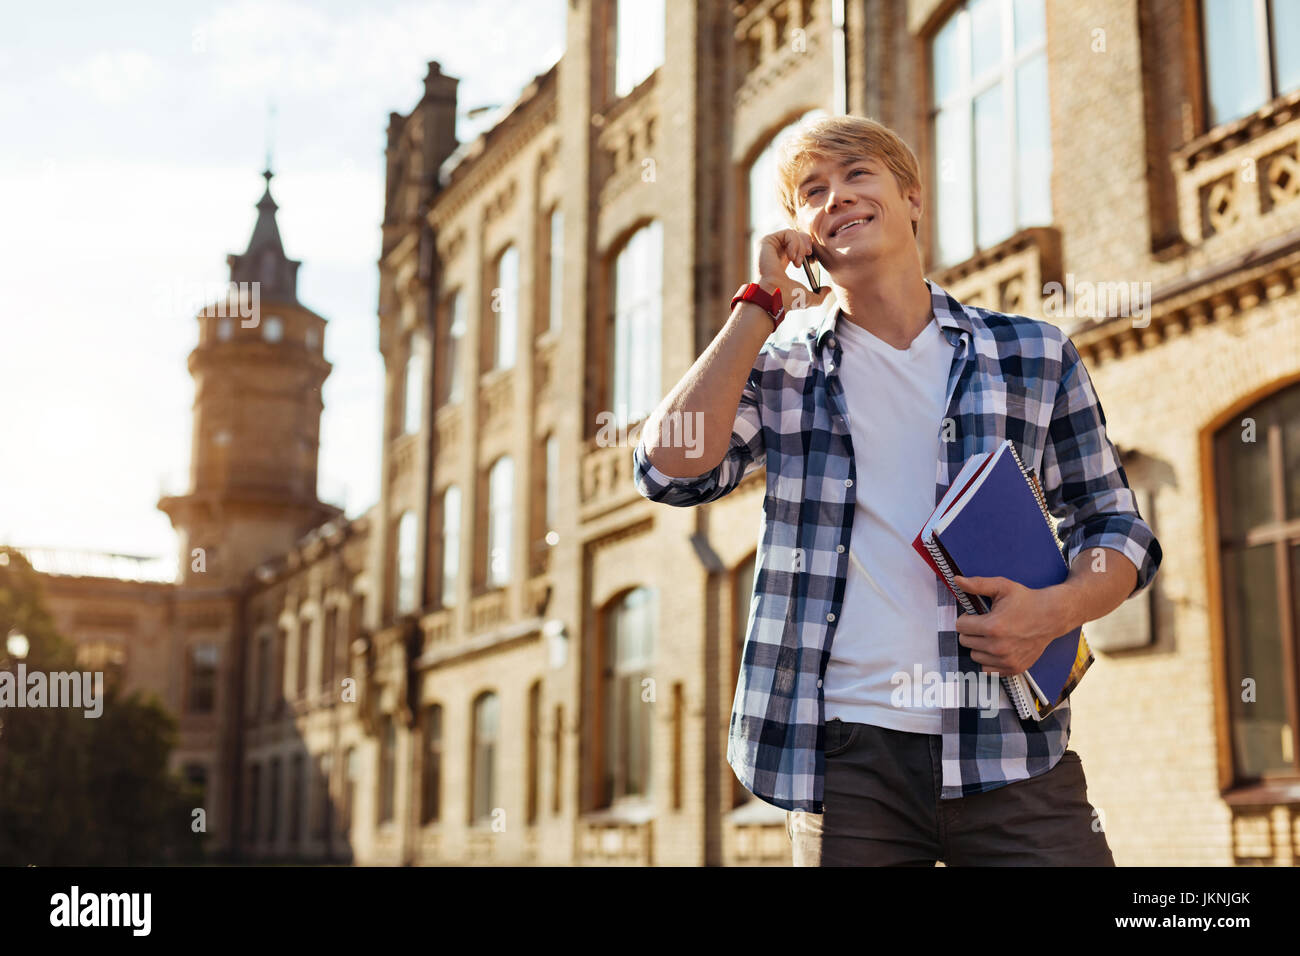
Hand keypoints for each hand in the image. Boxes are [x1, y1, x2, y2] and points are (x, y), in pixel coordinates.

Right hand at [754, 229, 829, 311]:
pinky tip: (792, 257)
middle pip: (797, 236)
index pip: (798, 247)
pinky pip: (788, 232)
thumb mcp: (807, 298)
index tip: (813, 261)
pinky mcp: (766, 241)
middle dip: (807, 245)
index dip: (808, 250)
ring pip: (794, 234)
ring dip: (801, 247)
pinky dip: (795, 243)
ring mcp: (770, 247)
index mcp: (781, 263)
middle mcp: (774, 253)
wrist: (775, 297)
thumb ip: (819, 295)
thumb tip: (828, 290)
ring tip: (798, 261)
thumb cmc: (786, 299)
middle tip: (809, 256)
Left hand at [951, 575, 1077, 675]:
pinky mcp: (1013, 668)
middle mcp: (998, 647)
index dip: (966, 618)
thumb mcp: (1002, 586)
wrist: (1052, 616)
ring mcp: (1006, 660)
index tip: (977, 615)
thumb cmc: (1026, 600)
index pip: (960, 627)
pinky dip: (989, 660)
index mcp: (993, 627)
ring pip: (974, 656)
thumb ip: (977, 584)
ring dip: (979, 646)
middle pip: (965, 642)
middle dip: (971, 631)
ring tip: (993, 635)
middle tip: (985, 624)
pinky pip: (987, 670)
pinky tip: (998, 648)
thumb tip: (956, 580)